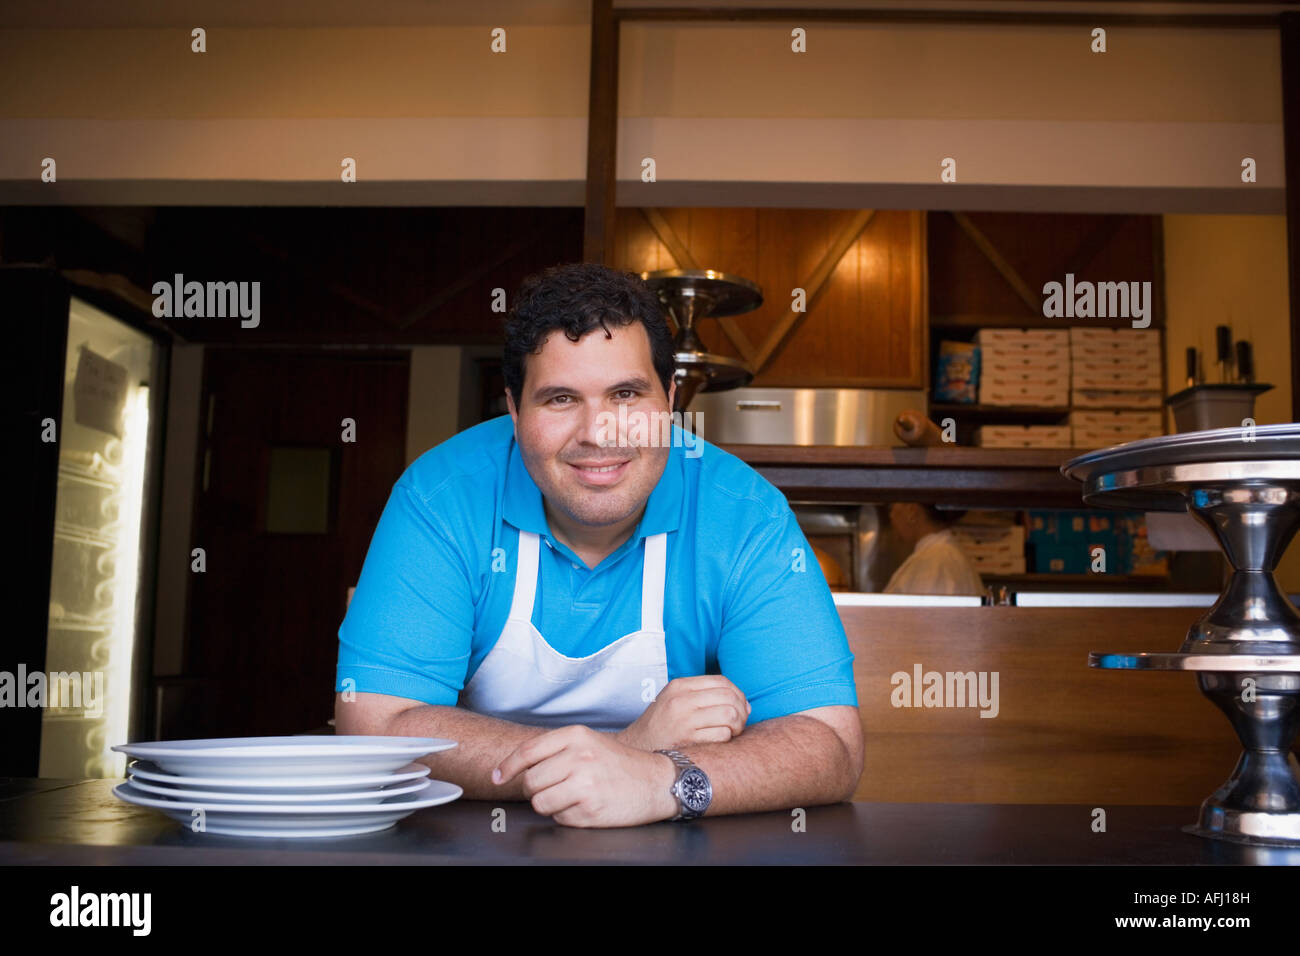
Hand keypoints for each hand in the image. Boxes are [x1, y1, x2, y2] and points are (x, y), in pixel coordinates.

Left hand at [492, 725, 676, 827]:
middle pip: (530, 781)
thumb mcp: (590, 742)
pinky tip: (586, 806)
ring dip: (550, 804)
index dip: (507, 767)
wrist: (657, 782)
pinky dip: (567, 816)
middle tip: (555, 788)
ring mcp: (585, 784)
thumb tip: (517, 767)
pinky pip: (559, 818)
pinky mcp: (590, 809)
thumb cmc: (621, 764)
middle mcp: (579, 757)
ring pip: (540, 802)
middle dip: (536, 789)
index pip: (528, 752)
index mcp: (576, 736)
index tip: (497, 777)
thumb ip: (556, 750)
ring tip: (572, 797)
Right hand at [616, 675, 750, 751]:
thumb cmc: (661, 726)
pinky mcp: (687, 740)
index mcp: (680, 686)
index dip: (738, 694)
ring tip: (731, 732)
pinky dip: (727, 739)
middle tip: (739, 723)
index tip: (741, 707)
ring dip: (737, 726)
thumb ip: (703, 695)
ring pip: (730, 715)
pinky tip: (719, 742)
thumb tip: (744, 703)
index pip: (722, 681)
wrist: (636, 748)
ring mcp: (684, 720)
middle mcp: (681, 700)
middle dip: (741, 711)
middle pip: (729, 697)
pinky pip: (722, 735)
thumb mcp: (675, 700)